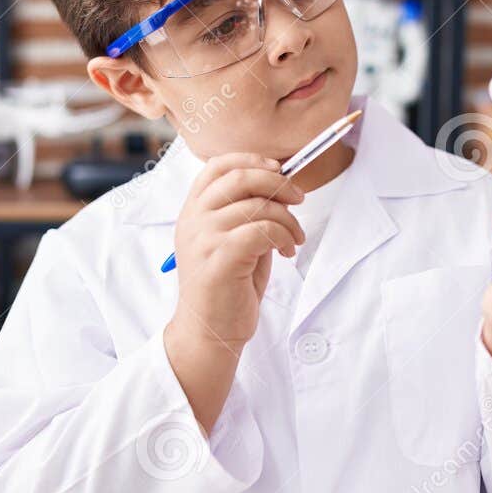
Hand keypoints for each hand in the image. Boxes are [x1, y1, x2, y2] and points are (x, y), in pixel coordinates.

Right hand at [169, 151, 304, 346]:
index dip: (251, 160)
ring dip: (287, 219)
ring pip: (258, 205)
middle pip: (240, 177)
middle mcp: (194, 220)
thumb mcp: (233, 242)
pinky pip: (263, 230)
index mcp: (193, 211)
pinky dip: (284, 236)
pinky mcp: (221, 257)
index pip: (217, 166)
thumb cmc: (226, 288)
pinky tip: (287, 251)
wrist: (209, 332)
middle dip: (278, 183)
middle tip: (298, 200)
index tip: (278, 170)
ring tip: (294, 239)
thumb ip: (248, 214)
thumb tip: (280, 189)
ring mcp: (204, 238)